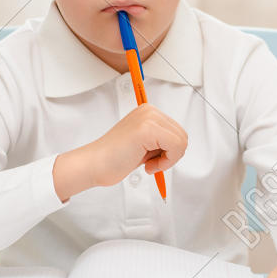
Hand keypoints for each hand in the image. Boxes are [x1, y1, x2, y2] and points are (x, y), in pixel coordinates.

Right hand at [53, 103, 186, 201]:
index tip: (153, 159)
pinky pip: (175, 147)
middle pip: (182, 136)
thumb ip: (160, 141)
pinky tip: (147, 165)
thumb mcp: (144, 144)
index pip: (177, 132)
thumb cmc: (114, 158)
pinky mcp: (147, 129)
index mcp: (148, 112)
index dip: (170, 151)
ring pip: (181, 142)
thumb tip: (180, 145)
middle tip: (151, 163)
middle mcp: (149, 111)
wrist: (94, 164)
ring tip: (148, 164)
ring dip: (168, 160)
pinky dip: (166, 162)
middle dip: (171, 155)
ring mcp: (148, 118)